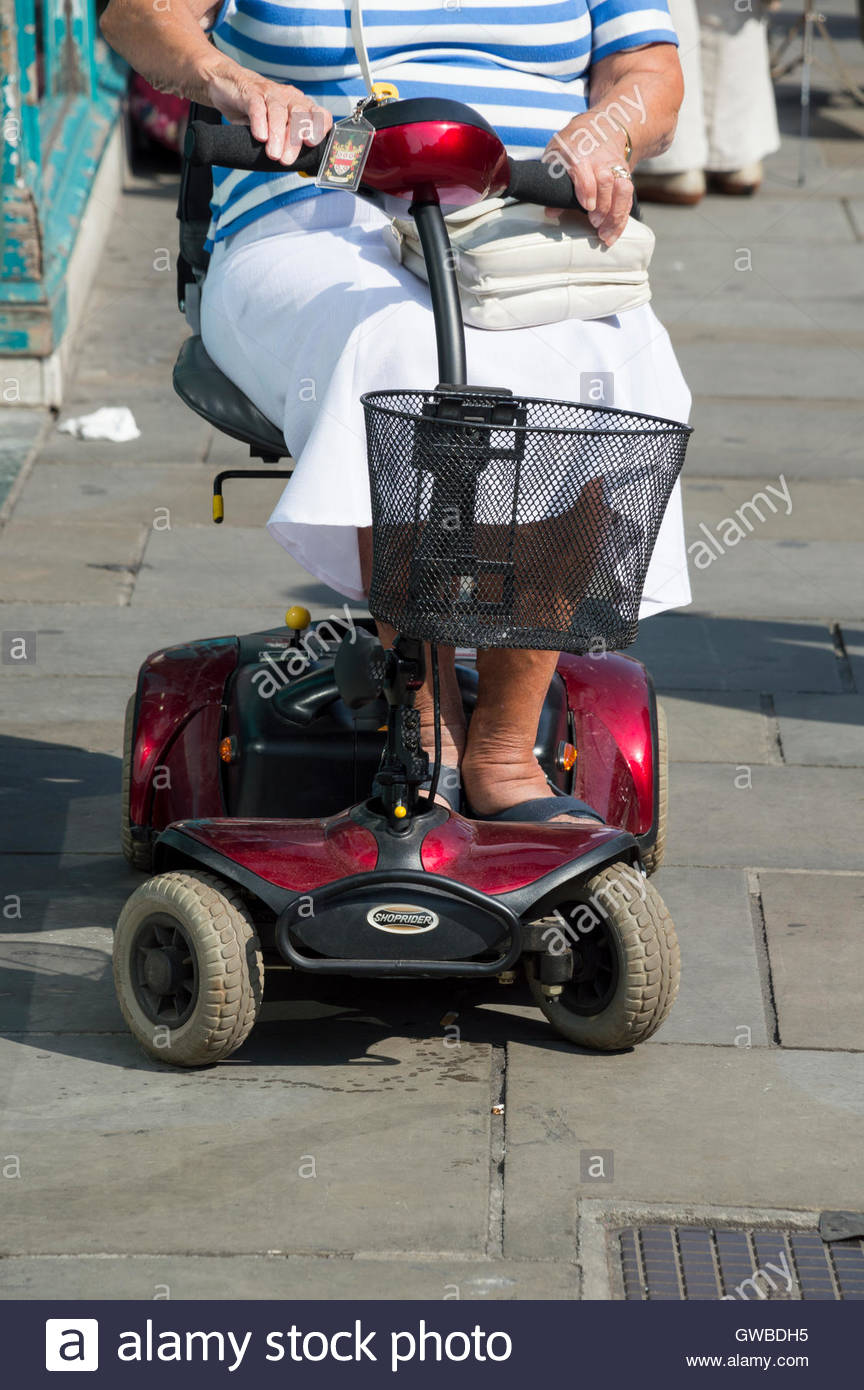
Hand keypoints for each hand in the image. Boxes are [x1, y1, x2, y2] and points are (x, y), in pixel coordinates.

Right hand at [205, 60, 331, 163]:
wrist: (228, 85)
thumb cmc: (257, 110)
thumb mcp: (276, 127)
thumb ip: (287, 142)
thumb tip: (297, 166)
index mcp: (299, 106)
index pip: (319, 113)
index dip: (319, 127)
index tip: (312, 143)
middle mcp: (288, 98)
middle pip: (298, 116)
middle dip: (294, 140)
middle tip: (287, 159)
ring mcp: (270, 93)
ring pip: (279, 112)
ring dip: (278, 134)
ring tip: (273, 154)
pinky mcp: (250, 93)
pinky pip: (257, 106)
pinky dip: (260, 122)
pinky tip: (260, 136)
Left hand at [543, 115, 632, 245]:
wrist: (604, 128)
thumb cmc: (574, 144)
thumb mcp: (557, 155)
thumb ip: (553, 182)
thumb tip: (551, 210)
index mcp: (580, 153)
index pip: (585, 170)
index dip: (588, 188)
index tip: (587, 206)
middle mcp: (601, 161)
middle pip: (607, 181)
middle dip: (603, 205)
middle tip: (594, 223)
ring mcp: (616, 169)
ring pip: (622, 191)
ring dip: (615, 215)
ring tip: (604, 235)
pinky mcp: (625, 179)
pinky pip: (627, 200)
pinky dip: (621, 219)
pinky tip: (612, 234)